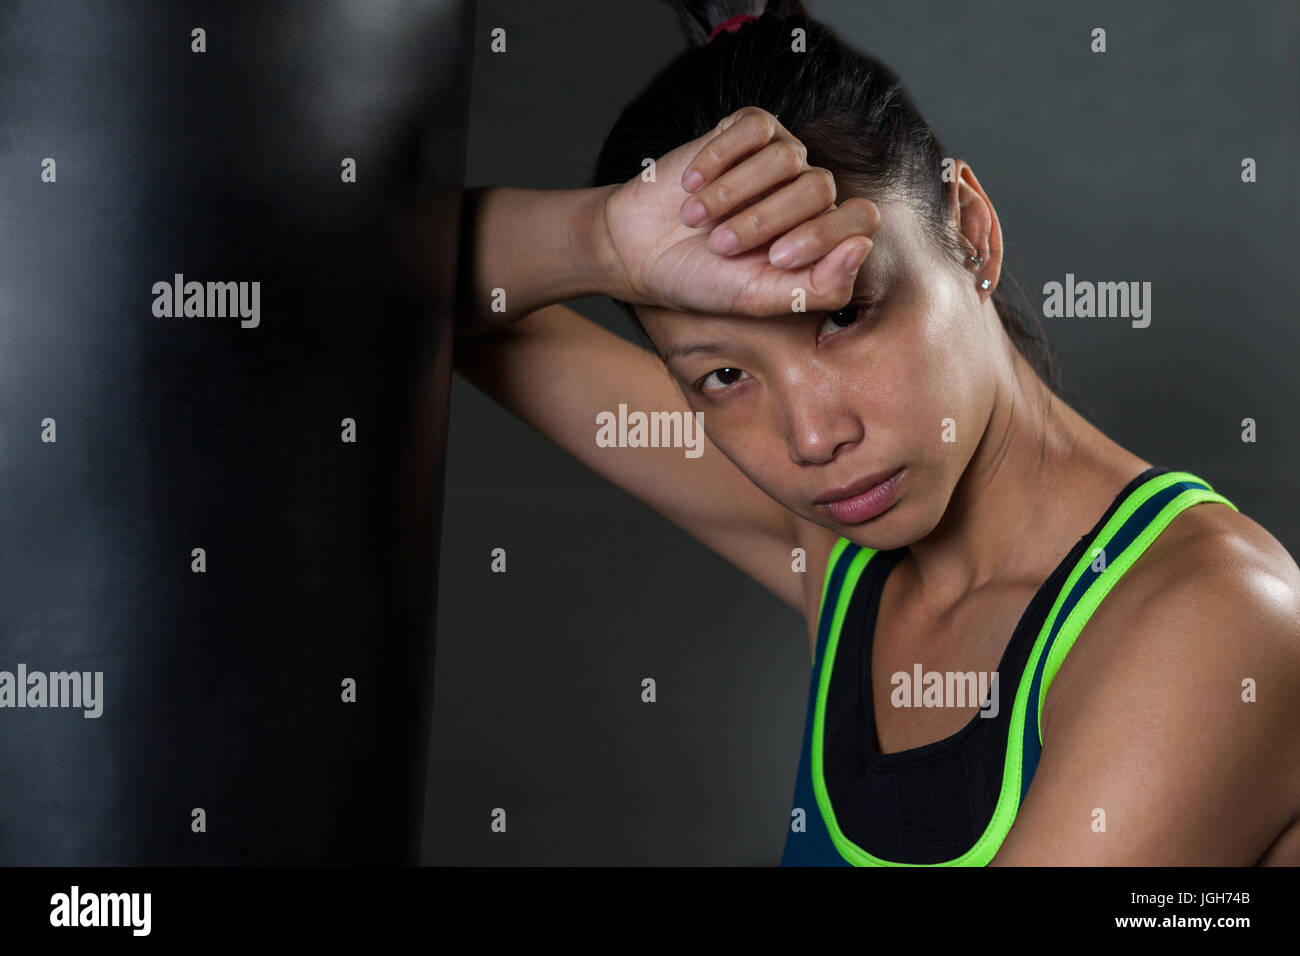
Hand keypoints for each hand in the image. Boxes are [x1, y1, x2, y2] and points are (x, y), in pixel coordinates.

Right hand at [595, 106, 878, 316]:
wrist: (641, 252)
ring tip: (697, 220)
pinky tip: (691, 184)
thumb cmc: (704, 280)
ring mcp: (779, 157)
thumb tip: (862, 246)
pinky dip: (720, 158)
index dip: (825, 235)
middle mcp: (807, 191)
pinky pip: (754, 128)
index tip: (776, 258)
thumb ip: (819, 286)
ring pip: (786, 156)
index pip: (860, 218)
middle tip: (721, 246)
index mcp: (821, 234)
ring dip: (735, 192)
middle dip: (765, 220)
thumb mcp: (761, 298)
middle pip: (818, 187)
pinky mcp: (744, 131)